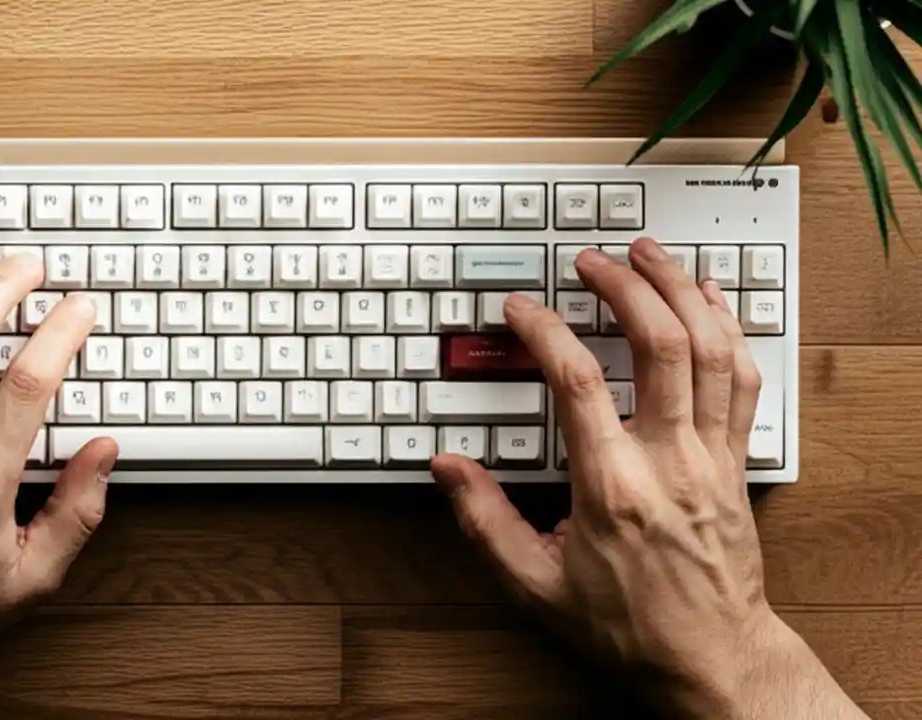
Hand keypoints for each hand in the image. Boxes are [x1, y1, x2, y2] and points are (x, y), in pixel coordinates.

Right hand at [431, 238, 864, 718]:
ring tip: (651, 256)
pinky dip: (730, 330)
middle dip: (626, 287)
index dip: (544, 332)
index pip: (576, 382)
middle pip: (660, 345)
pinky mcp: (736, 462)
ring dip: (681, 292)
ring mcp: (712, 457)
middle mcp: (670, 460)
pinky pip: (744, 380)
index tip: (521, 309)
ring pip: (712, 351)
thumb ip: (483, 521)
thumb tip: (448, 468)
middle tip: (593, 261)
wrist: (710, 658)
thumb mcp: (533, 584)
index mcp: (613, 487)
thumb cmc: (627, 624)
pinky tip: (710, 301)